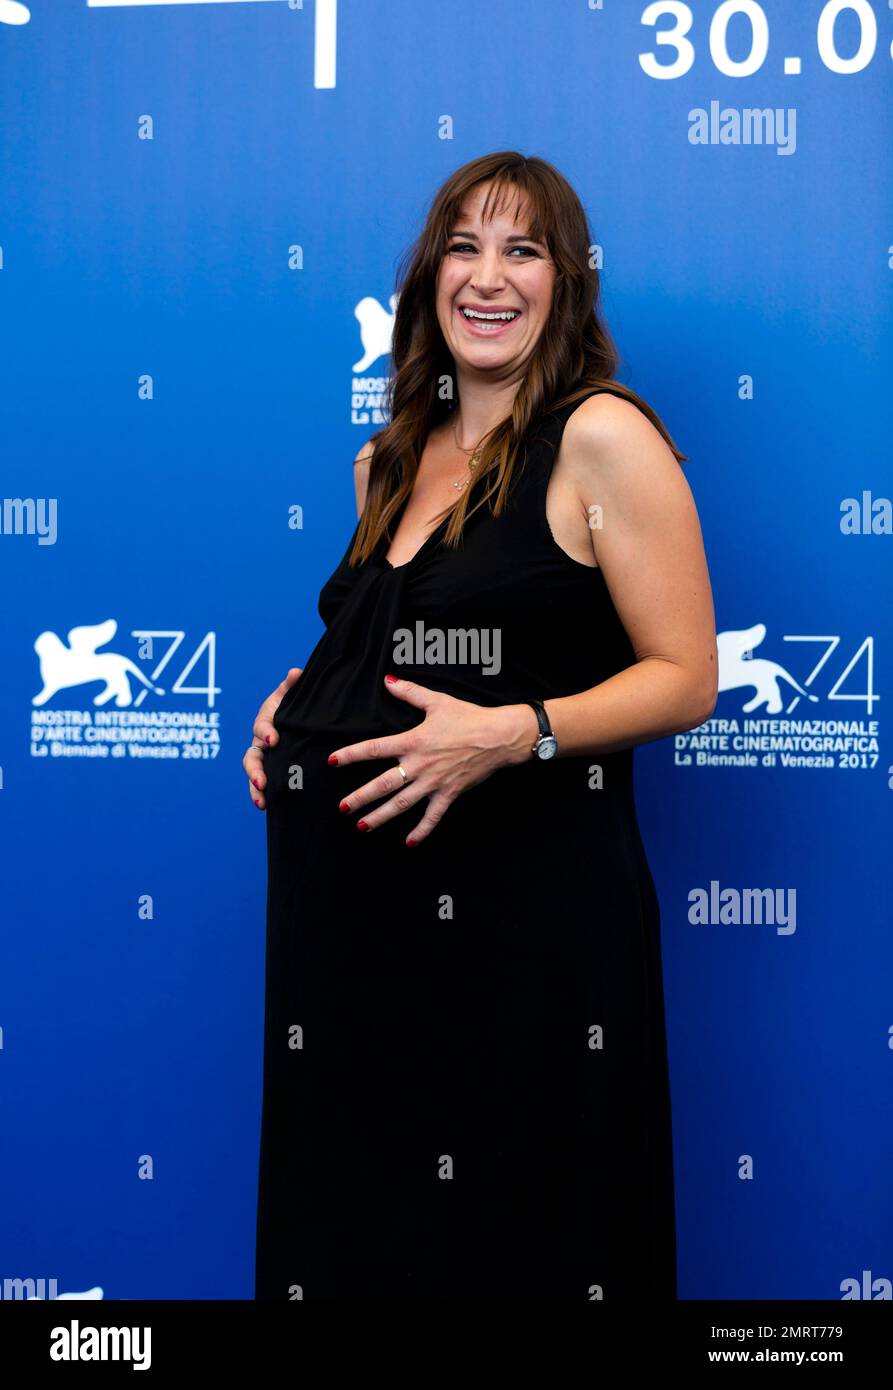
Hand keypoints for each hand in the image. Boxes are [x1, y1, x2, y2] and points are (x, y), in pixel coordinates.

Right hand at [244, 668, 301, 809]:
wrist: (303, 719)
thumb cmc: (295, 704)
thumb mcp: (294, 694)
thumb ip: (293, 684)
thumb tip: (296, 673)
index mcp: (267, 720)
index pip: (262, 726)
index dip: (266, 732)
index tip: (273, 739)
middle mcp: (261, 740)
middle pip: (252, 756)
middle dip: (255, 769)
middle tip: (262, 781)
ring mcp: (265, 757)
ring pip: (255, 773)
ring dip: (256, 788)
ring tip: (261, 801)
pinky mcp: (272, 769)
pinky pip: (263, 784)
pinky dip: (262, 795)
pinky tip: (267, 807)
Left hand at [329, 674, 537, 844]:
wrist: (499, 736)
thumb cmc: (469, 717)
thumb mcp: (437, 701)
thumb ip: (410, 693)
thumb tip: (388, 681)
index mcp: (413, 741)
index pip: (374, 749)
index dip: (350, 755)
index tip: (331, 761)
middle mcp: (419, 765)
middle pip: (383, 784)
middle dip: (360, 797)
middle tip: (342, 807)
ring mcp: (434, 782)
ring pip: (401, 803)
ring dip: (381, 817)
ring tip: (362, 826)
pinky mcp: (449, 794)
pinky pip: (432, 816)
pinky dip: (421, 831)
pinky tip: (408, 842)